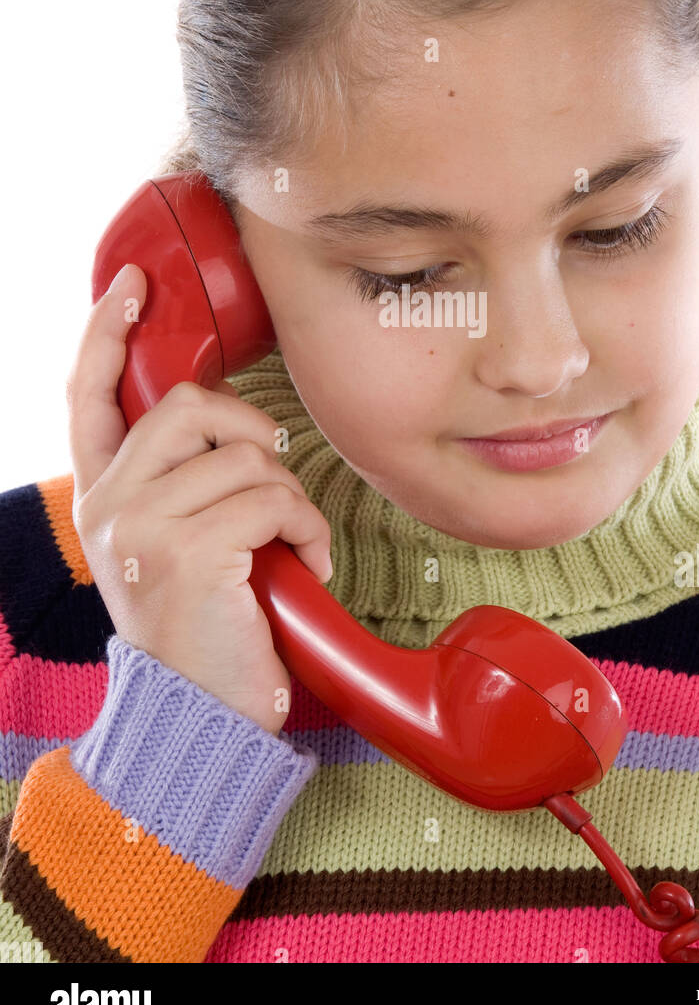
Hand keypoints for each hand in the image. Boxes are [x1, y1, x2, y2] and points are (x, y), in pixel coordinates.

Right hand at [66, 262, 332, 735]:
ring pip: (246, 456)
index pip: (86, 397)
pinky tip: (304, 568)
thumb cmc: (205, 626)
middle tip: (270, 480)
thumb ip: (177, 485)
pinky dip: (307, 529)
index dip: (105, 334)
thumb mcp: (171, 546)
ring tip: (292, 546)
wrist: (202, 716)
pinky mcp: (189, 551)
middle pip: (189, 406)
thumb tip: (226, 423)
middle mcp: (110, 505)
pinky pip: (273, 499)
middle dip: (250, 432)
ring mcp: (143, 526)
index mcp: (102, 497)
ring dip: (290, 498)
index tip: (132, 288)